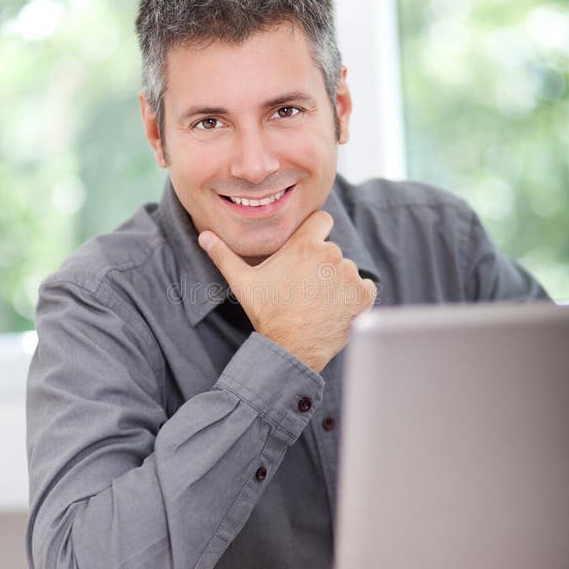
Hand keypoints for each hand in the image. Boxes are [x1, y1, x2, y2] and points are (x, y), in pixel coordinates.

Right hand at [198, 211, 376, 373]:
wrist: (290, 348)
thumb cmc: (266, 313)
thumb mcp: (243, 282)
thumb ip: (224, 255)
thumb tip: (203, 236)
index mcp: (304, 244)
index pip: (322, 220)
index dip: (316, 233)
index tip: (309, 253)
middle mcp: (330, 254)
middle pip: (332, 250)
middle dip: (323, 266)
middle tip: (306, 289)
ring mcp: (349, 275)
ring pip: (348, 270)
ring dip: (339, 283)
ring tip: (319, 303)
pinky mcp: (363, 295)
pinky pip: (366, 287)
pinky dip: (356, 298)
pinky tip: (336, 309)